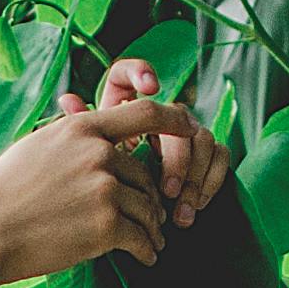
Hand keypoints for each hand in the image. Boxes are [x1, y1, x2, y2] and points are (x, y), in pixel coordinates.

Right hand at [0, 89, 174, 283]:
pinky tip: (146, 258)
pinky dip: (147, 251)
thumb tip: (86, 122)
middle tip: (154, 218)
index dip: (173, 120)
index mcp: (81, 129)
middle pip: (145, 174)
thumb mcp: (35, 146)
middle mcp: (98, 154)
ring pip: (148, 208)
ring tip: (153, 243)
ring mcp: (104, 189)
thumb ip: (70, 135)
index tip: (188, 128)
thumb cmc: (1, 194)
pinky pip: (142, 238)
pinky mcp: (106, 226)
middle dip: (152, 198)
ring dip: (153, 229)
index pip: (145, 113)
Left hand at [96, 54, 229, 230]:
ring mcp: (186, 132)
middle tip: (167, 191)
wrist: (123, 216)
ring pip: (202, 137)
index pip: (126, 76)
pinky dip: (209, 182)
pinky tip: (193, 207)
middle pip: (176, 114)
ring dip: (194, 177)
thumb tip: (68, 98)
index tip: (152, 86)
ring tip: (179, 212)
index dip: (141, 71)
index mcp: (119, 112)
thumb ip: (82, 132)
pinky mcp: (207, 153)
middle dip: (176, 157)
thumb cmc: (98, 191)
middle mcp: (156, 116)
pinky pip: (220, 155)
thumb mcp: (89, 165)